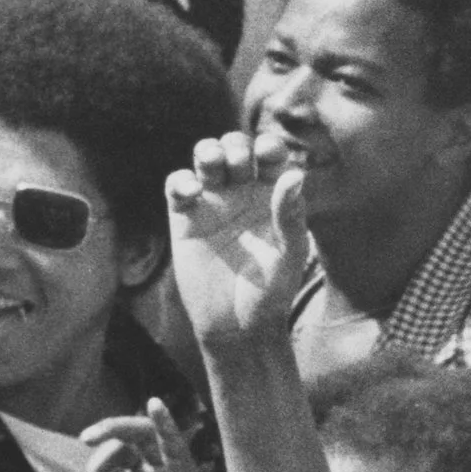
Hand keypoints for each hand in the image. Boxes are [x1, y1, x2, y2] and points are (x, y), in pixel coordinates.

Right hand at [167, 129, 310, 359]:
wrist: (236, 325)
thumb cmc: (270, 292)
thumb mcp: (289, 254)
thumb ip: (290, 214)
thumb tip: (293, 175)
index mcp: (273, 194)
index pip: (270, 153)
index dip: (267, 145)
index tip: (266, 154)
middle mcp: (242, 193)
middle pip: (235, 148)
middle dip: (235, 147)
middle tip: (238, 166)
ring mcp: (212, 203)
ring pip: (206, 158)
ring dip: (208, 151)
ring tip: (212, 164)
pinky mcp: (184, 219)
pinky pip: (177, 185)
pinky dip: (181, 181)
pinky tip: (191, 193)